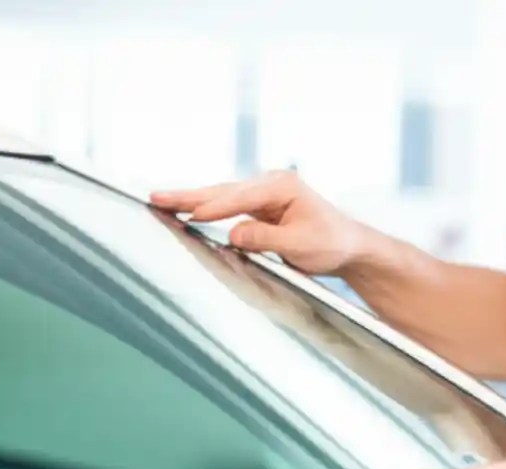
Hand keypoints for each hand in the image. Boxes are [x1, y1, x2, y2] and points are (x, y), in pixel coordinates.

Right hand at [150, 170, 371, 274]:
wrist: (349, 247)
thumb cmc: (331, 243)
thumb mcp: (301, 245)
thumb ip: (265, 239)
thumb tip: (232, 234)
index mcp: (283, 186)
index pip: (242, 197)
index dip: (216, 208)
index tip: (191, 215)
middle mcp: (270, 184)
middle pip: (223, 190)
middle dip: (189, 196)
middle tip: (156, 197)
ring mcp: (263, 195)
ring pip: (221, 196)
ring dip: (191, 200)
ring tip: (160, 201)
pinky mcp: (259, 208)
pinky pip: (227, 207)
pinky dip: (205, 208)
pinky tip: (185, 211)